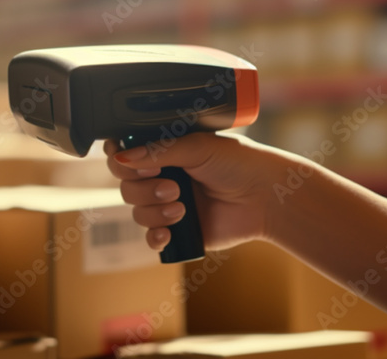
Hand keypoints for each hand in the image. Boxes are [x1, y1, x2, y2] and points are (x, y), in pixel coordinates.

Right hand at [105, 132, 299, 251]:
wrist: (267, 197)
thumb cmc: (239, 163)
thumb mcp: (197, 148)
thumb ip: (158, 151)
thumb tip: (120, 156)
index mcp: (165, 152)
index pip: (126, 156)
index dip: (121, 160)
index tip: (134, 163)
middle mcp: (163, 177)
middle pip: (126, 186)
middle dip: (143, 188)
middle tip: (172, 187)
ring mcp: (169, 206)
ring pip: (137, 212)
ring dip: (153, 211)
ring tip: (183, 208)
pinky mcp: (180, 232)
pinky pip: (152, 239)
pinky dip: (155, 236)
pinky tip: (168, 233)